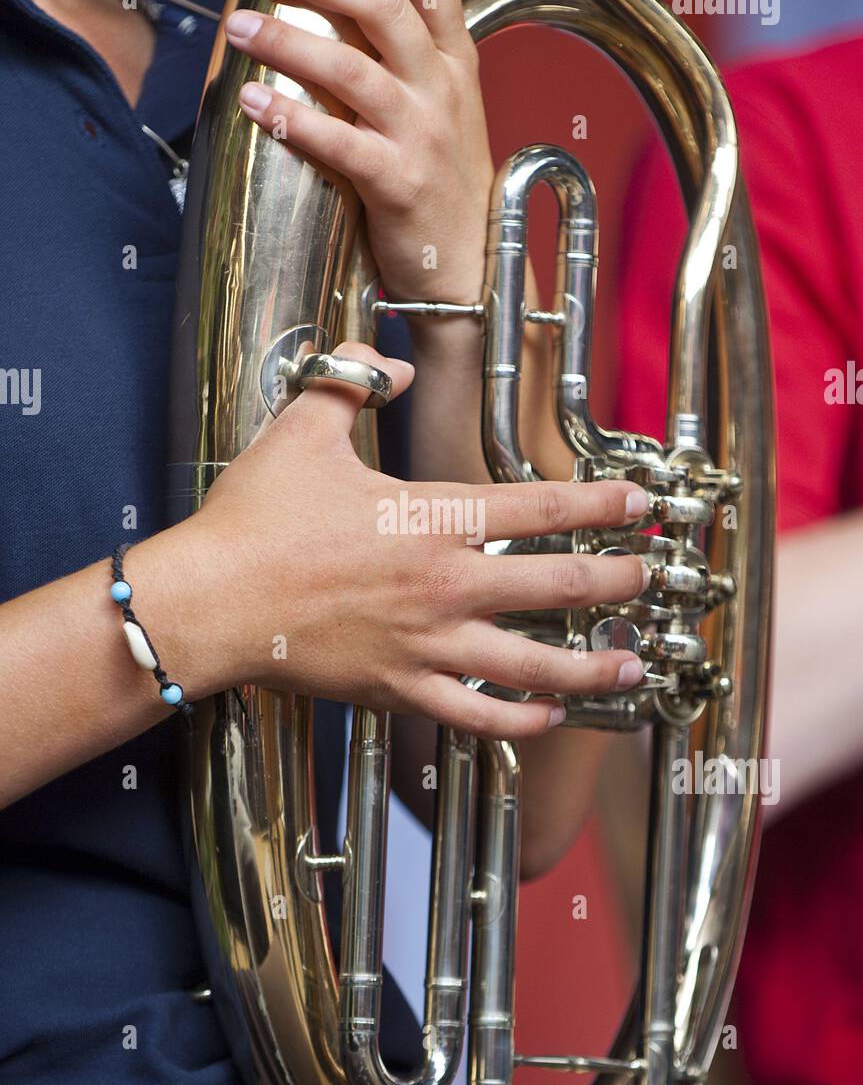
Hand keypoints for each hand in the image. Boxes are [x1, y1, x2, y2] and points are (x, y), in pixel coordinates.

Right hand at [177, 344, 650, 739]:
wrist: (209, 604)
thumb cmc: (254, 522)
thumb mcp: (302, 428)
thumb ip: (352, 379)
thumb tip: (391, 364)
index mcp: (431, 519)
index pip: (541, 509)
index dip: (602, 503)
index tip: (639, 504)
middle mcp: (444, 586)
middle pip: (559, 587)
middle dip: (619, 581)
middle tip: (652, 578)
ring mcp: (427, 646)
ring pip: (533, 665)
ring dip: (591, 668)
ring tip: (631, 668)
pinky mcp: (400, 689)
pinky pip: (476, 716)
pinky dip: (519, 721)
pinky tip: (548, 716)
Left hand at [225, 0, 493, 306]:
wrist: (472, 269)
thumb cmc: (443, 188)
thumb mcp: (441, 111)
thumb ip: (401, 61)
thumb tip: (336, 10)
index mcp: (456, 63)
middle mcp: (443, 91)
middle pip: (383, 8)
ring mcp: (423, 138)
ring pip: (351, 69)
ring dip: (287, 41)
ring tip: (239, 26)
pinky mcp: (399, 186)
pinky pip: (338, 143)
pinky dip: (292, 118)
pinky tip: (254, 103)